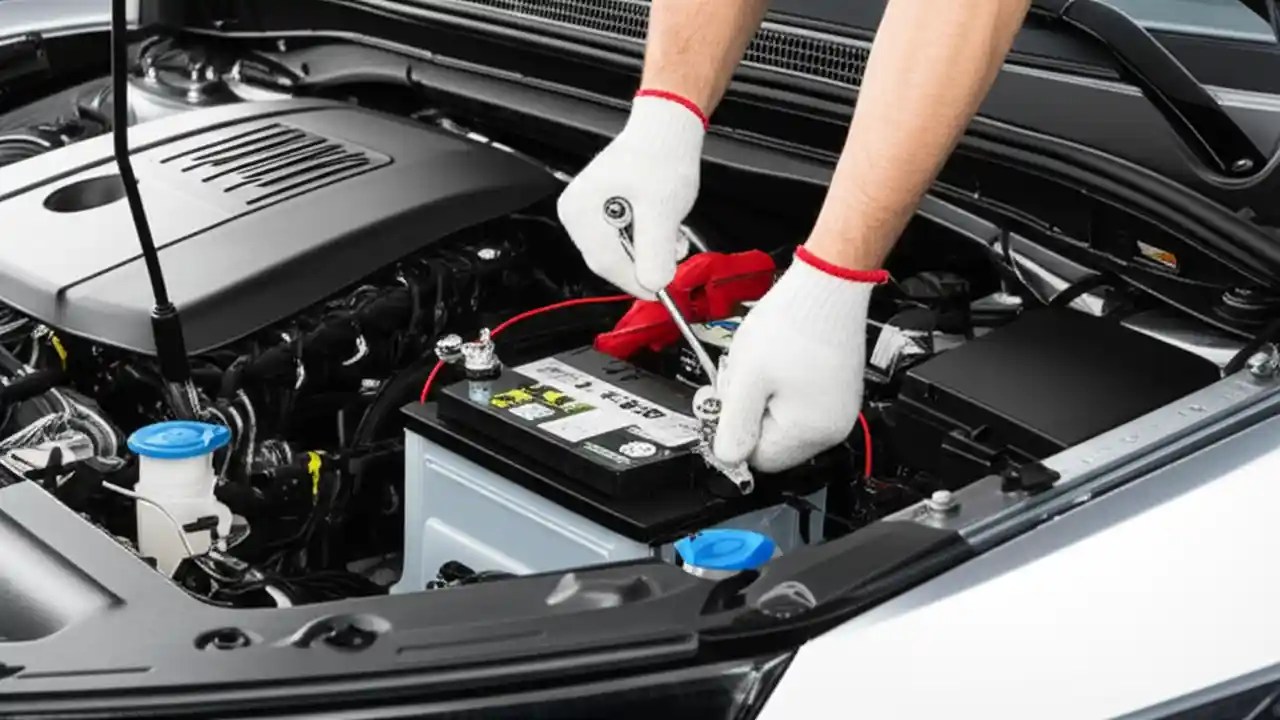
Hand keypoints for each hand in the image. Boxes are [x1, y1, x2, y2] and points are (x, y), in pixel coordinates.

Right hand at [557, 93, 705, 298]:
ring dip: (647, 252)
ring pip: (617, 253)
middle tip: (671, 253)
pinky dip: (644, 242)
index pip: (606, 263)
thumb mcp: (662, 210)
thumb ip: (655, 250)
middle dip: (643, 263)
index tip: (661, 289)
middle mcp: (577, 214)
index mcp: (581, 211)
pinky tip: (659, 226)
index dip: (637, 280)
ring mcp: (587, 214)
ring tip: (669, 231)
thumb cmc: (661, 158)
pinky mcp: (601, 214)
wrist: (666, 133)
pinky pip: (620, 241)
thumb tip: (654, 282)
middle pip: (609, 260)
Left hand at [712, 248, 885, 472]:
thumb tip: (726, 457)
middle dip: (749, 415)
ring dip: (762, 400)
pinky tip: (776, 363)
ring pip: (782, 422)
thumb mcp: (746, 378)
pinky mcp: (836, 391)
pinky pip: (798, 404)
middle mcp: (831, 427)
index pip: (759, 459)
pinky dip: (779, 388)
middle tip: (740, 380)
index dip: (735, 433)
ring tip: (761, 367)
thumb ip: (733, 425)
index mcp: (811, 432)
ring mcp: (837, 409)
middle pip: (772, 443)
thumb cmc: (792, 324)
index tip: (725, 406)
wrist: (826, 285)